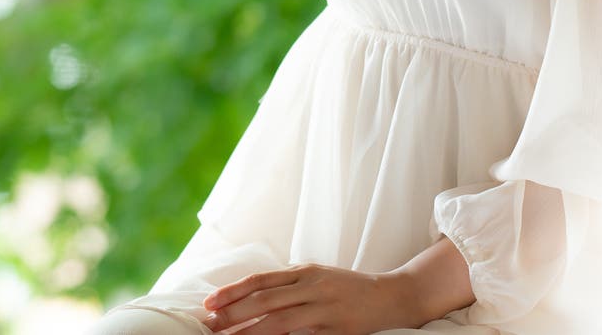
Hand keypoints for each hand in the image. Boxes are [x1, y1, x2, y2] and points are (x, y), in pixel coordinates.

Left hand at [200, 262, 421, 334]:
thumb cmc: (348, 288)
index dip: (232, 292)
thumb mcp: (317, 277)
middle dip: (233, 314)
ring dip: (250, 333)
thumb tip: (250, 297)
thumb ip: (288, 286)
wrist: (392, 296)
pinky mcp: (337, 330)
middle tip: (210, 325)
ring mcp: (324, 309)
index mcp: (303, 272)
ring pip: (279, 321)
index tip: (209, 304)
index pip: (259, 281)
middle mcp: (311, 287)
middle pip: (264, 301)